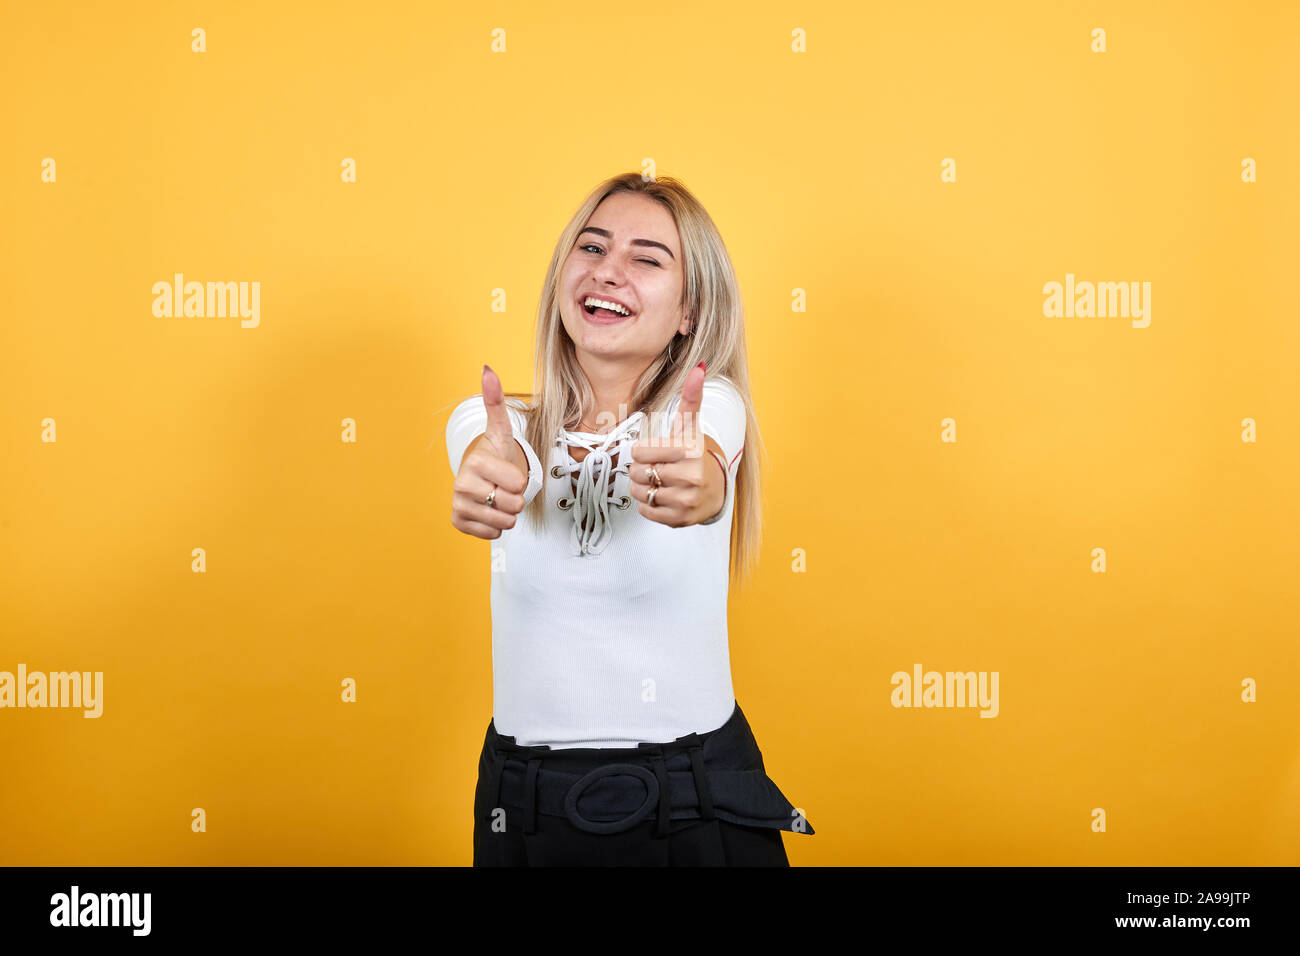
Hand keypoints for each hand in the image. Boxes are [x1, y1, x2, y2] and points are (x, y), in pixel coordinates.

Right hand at [450, 364, 527, 539]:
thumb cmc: (497, 456)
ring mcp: (458, 505)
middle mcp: (461, 484)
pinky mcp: (458, 523)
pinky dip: (496, 527)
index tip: (509, 473)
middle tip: (505, 488)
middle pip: (511, 505)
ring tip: (498, 499)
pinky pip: (492, 535)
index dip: (521, 481)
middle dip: (515, 499)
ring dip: (507, 514)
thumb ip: (496, 402)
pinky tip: (488, 511)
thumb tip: (487, 370)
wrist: (482, 478)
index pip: (516, 483)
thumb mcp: (501, 431)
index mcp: (476, 462)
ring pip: (503, 523)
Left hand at [628, 362, 723, 527]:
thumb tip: (699, 367)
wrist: (714, 488)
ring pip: (640, 492)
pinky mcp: (679, 519)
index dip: (643, 452)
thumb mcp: (690, 426)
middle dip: (643, 470)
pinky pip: (646, 511)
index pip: (640, 452)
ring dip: (644, 487)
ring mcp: (686, 500)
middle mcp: (690, 476)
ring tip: (660, 482)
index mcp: (689, 451)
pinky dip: (648, 505)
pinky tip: (663, 496)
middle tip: (659, 468)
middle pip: (638, 473)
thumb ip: (691, 397)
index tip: (656, 452)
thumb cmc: (694, 455)